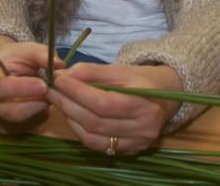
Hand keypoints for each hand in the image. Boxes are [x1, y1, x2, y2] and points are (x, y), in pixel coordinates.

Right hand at [0, 37, 59, 130]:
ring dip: (37, 108)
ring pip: (17, 120)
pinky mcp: (1, 127)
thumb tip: (60, 65)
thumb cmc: (14, 57)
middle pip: (9, 110)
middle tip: (51, 90)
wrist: (2, 68)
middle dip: (35, 102)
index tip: (44, 85)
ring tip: (46, 94)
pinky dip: (34, 115)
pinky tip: (39, 102)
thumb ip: (41, 54)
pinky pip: (21, 126)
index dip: (21, 88)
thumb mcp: (26, 49)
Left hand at [47, 63, 180, 155]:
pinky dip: (81, 132)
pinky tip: (73, 117)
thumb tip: (62, 75)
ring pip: (94, 136)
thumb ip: (92, 71)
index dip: (78, 92)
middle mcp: (143, 127)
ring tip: (60, 102)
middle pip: (96, 121)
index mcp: (144, 101)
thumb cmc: (142, 79)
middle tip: (52, 90)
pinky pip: (98, 145)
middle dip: (69, 104)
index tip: (58, 80)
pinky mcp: (130, 151)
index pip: (104, 102)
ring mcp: (137, 142)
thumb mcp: (120, 68)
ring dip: (71, 119)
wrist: (167, 95)